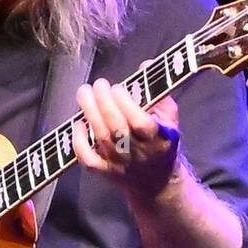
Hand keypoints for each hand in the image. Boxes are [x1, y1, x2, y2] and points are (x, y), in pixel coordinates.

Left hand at [73, 77, 181, 200]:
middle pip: (117, 128)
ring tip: (84, 93)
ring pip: (102, 139)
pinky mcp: (105, 172)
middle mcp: (139, 153)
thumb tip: (144, 65)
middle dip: (104, 103)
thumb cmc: (161, 142)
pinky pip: (88, 160)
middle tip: (98, 85)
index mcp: (158, 138)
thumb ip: (158, 92)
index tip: (117, 87)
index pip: (140, 123)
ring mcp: (120, 164)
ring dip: (90, 113)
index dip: (126, 104)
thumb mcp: (170, 118)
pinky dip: (79, 142)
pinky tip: (78, 124)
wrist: (157, 182)